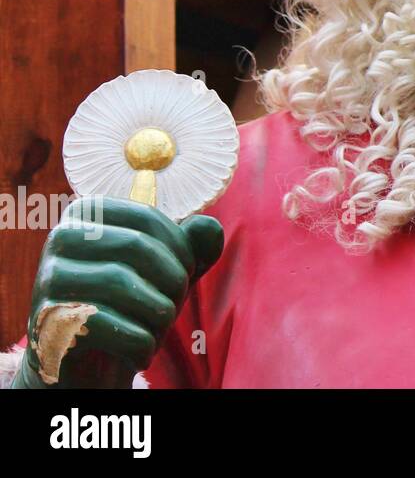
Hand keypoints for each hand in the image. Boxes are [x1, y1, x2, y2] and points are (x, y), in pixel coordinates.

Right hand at [11, 197, 222, 388]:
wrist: (89, 361)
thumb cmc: (132, 303)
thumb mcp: (168, 269)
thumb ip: (194, 245)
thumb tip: (207, 226)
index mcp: (88, 213)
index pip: (147, 218)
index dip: (181, 249)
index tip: (186, 275)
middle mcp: (61, 237)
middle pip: (135, 246)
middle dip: (172, 281)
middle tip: (174, 306)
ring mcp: (48, 278)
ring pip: (120, 283)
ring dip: (158, 314)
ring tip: (158, 330)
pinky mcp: (47, 320)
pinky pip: (106, 325)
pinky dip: (140, 344)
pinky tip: (141, 353)